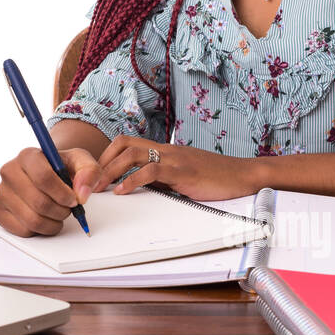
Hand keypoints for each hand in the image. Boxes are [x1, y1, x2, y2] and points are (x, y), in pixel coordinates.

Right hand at [0, 146, 104, 236]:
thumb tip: (82, 193)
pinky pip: (22, 230)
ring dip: (53, 223)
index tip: (74, 199)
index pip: (43, 177)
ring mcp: (1, 192)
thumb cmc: (62, 168)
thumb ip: (89, 172)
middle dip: (61, 211)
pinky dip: (39, 230)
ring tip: (58, 214)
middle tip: (68, 209)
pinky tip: (44, 219)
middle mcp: (9, 171)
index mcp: (28, 156)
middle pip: (39, 202)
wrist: (46, 174)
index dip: (63, 193)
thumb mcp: (81, 162)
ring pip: (31, 219)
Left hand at [88, 135, 256, 201]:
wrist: (245, 175)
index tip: (95, 174)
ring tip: (99, 187)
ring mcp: (175, 158)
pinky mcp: (183, 171)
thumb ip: (160, 178)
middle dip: (102, 163)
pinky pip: (152, 171)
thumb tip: (135, 186)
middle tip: (89, 182)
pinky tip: (122, 191)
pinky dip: (132, 180)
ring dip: (111, 170)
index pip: (127, 143)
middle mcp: (166, 150)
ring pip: (133, 154)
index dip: (107, 156)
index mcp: (165, 150)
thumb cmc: (216, 177)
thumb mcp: (182, 177)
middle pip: (124, 144)